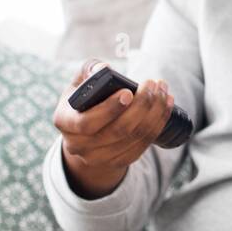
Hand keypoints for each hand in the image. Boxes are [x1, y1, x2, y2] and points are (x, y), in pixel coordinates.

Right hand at [53, 58, 174, 197]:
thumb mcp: (78, 84)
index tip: (128, 92)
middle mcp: (78, 145)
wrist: (85, 134)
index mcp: (65, 122)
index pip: (87, 122)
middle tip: (153, 85)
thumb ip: (89, 71)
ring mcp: (99, 157)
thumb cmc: (84, 101)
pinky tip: (166, 106)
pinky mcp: (119, 161)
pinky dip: (158, 124)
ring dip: (155, 113)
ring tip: (163, 92)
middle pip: (118, 130)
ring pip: (135, 137)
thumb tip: (104, 68)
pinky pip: (143, 144)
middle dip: (141, 106)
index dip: (109, 109)